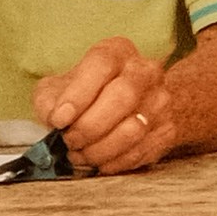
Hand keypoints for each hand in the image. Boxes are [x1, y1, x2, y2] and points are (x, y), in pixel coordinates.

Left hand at [34, 39, 179, 173]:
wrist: (130, 105)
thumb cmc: (87, 94)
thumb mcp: (59, 88)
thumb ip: (49, 100)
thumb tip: (53, 117)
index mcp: (117, 52)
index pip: (101, 65)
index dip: (78, 95)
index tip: (59, 120)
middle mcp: (145, 71)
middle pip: (122, 97)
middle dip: (89, 127)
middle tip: (69, 141)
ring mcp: (161, 100)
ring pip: (133, 130)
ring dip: (100, 150)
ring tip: (81, 154)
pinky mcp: (167, 129)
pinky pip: (141, 151)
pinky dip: (115, 163)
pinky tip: (99, 162)